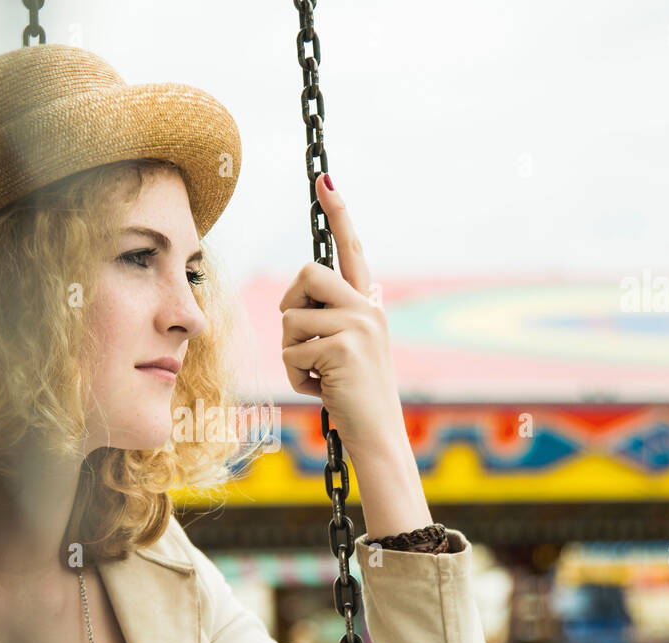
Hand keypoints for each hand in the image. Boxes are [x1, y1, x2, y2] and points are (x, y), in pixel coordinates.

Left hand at [278, 173, 405, 460]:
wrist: (378, 436)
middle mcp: (367, 307)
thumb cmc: (354, 397)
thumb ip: (328, 320)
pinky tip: (321, 390)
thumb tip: (294, 304)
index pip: (350, 249)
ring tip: (318, 376)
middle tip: (304, 343)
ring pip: (291, 319)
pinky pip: (291, 351)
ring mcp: (358, 325)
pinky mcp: (343, 347)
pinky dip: (296, 377)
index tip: (325, 179)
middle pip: (306, 275)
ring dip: (291, 354)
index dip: (338, 213)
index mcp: (367, 304)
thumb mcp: (344, 350)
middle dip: (290, 308)